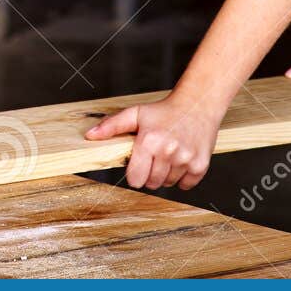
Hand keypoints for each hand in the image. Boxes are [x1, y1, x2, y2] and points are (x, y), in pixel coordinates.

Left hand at [84, 93, 223, 190]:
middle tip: (154, 157)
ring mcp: (185, 160)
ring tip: (168, 155)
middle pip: (151, 184)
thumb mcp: (135, 114)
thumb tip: (90, 135)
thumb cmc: (165, 111)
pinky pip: (185, 185)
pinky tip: (180, 160)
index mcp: (149, 141)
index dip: (134, 174)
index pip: (135, 179)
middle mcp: (168, 152)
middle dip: (150, 174)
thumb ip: (112, 126)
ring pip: (168, 184)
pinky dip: (182, 177)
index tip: (138, 165)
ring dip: (166, 175)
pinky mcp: (200, 166)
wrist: (197, 105)